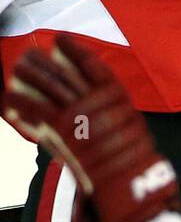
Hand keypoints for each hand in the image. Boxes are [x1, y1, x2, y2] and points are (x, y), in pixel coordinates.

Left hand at [2, 36, 179, 221]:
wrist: (129, 182)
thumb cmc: (128, 161)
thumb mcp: (127, 128)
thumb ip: (106, 113)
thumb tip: (90, 103)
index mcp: (117, 97)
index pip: (94, 66)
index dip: (76, 50)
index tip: (62, 39)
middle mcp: (99, 101)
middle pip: (67, 73)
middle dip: (44, 61)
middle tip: (29, 54)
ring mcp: (83, 114)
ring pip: (50, 86)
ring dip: (29, 75)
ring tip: (15, 68)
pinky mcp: (66, 129)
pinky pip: (39, 110)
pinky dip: (22, 103)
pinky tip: (10, 97)